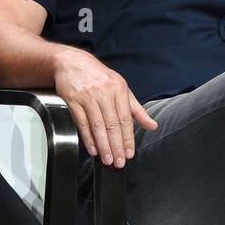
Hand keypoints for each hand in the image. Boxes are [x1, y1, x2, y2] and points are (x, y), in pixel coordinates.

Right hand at [53, 47, 157, 167]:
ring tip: (107, 159)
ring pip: (97, 125)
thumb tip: (152, 125)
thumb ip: (136, 109)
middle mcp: (104, 92)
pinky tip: (92, 149)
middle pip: (112, 124)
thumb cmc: (99, 77)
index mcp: (119, 89)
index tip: (129, 153)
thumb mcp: (121, 88)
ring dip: (103, 145)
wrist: (72, 62)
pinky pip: (81, 122)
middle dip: (116, 145)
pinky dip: (87, 137)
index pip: (126, 118)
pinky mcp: (73, 99)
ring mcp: (87, 96)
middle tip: (119, 162)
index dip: (128, 138)